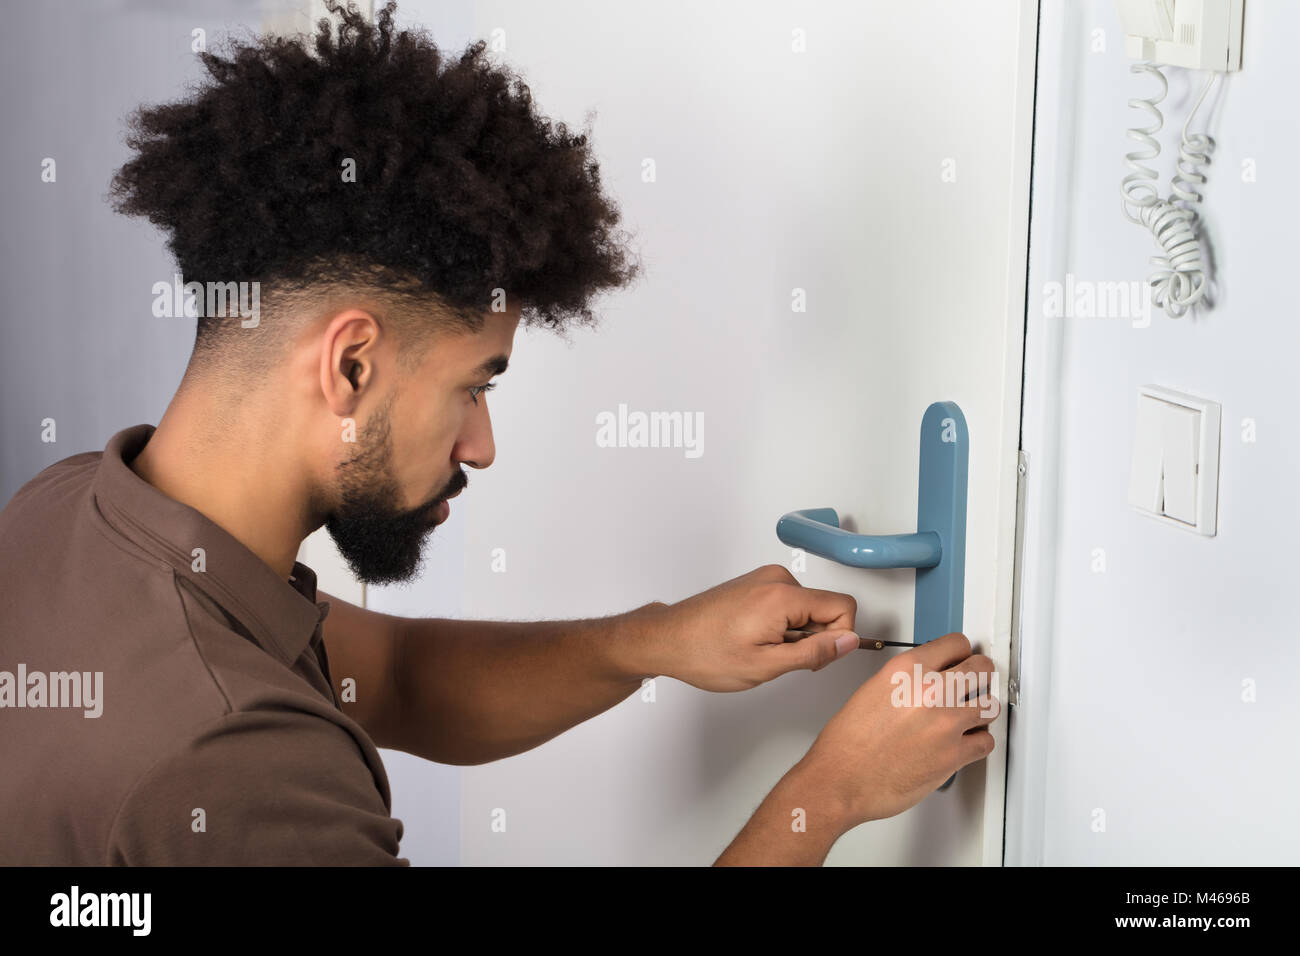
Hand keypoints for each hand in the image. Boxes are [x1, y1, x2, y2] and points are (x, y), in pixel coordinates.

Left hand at [637, 564, 859, 691]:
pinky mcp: (756, 584)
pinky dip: (780, 625)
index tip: (815, 658)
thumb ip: (814, 653)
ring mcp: (765, 579)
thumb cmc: (705, 653)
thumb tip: (849, 641)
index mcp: (782, 596)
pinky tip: (754, 639)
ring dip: (794, 634)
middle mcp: (776, 579)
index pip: (843, 607)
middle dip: (812, 638)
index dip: (838, 638)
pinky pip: (788, 604)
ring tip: (760, 649)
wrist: (668, 639)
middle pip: (825, 608)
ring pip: (806, 609)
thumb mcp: (766, 665)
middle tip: (779, 658)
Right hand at [797, 632, 998, 827]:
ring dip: (981, 710)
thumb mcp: (872, 690)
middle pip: (981, 669)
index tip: (963, 659)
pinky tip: (965, 742)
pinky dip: (978, 742)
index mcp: (906, 669)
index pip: (956, 643)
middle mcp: (930, 691)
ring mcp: (946, 723)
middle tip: (976, 682)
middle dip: (980, 675)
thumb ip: (906, 679)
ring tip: (969, 715)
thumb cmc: (848, 743)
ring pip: (991, 705)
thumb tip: (927, 677)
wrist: (842, 779)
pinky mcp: (955, 754)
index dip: (961, 652)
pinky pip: (986, 741)